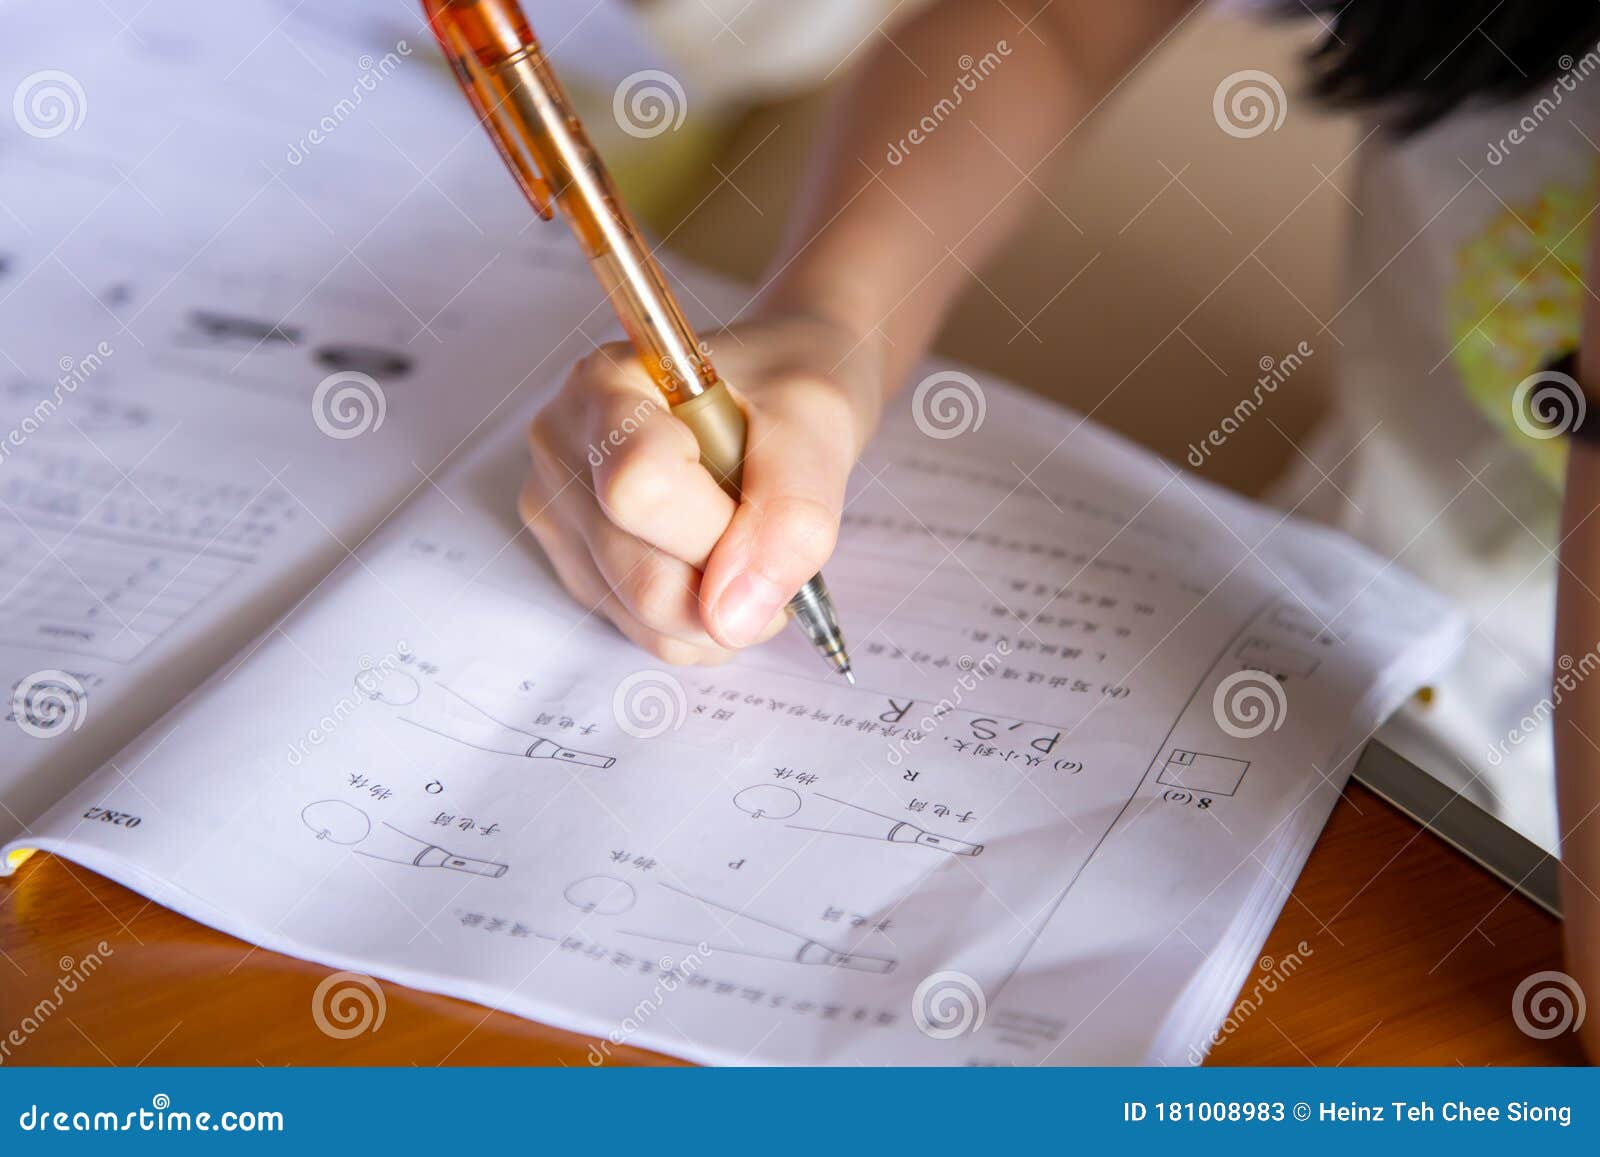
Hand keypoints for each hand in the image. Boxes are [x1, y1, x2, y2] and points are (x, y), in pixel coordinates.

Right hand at [519, 312, 884, 663]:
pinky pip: (650, 635)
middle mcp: (565, 452)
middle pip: (642, 574)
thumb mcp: (817, 422)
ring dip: (728, 608)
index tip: (765, 508)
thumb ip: (792, 511)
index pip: (639, 489)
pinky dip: (710, 624)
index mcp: (606, 387)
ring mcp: (563, 517)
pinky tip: (727, 567)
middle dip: (733, 576)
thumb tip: (737, 616)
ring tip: (752, 539)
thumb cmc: (789, 389)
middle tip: (775, 528)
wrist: (778, 396)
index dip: (719, 527)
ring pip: (647, 618)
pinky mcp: (580, 569)